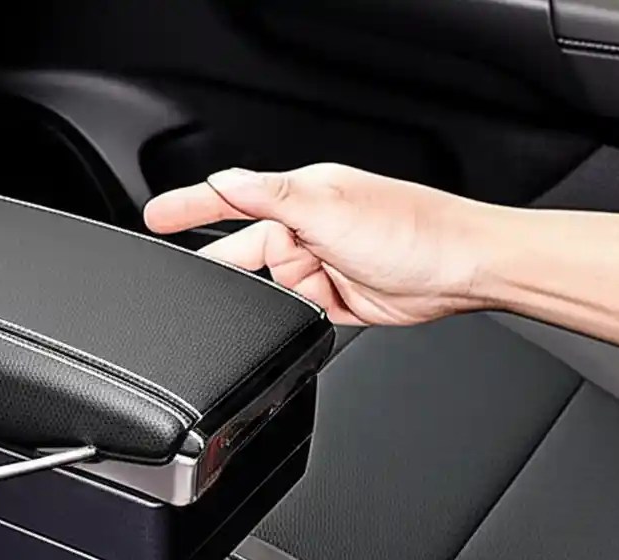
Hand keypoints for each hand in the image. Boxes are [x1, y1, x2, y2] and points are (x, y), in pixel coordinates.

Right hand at [144, 164, 510, 325]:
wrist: (465, 271)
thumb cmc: (414, 230)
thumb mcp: (329, 207)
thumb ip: (270, 197)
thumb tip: (223, 181)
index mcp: (300, 196)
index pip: (231, 198)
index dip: (190, 207)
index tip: (154, 216)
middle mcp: (306, 229)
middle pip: (242, 251)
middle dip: (223, 268)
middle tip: (186, 283)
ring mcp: (319, 265)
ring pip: (267, 289)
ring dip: (270, 299)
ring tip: (290, 298)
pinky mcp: (332, 300)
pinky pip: (293, 313)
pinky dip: (290, 319)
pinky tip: (301, 318)